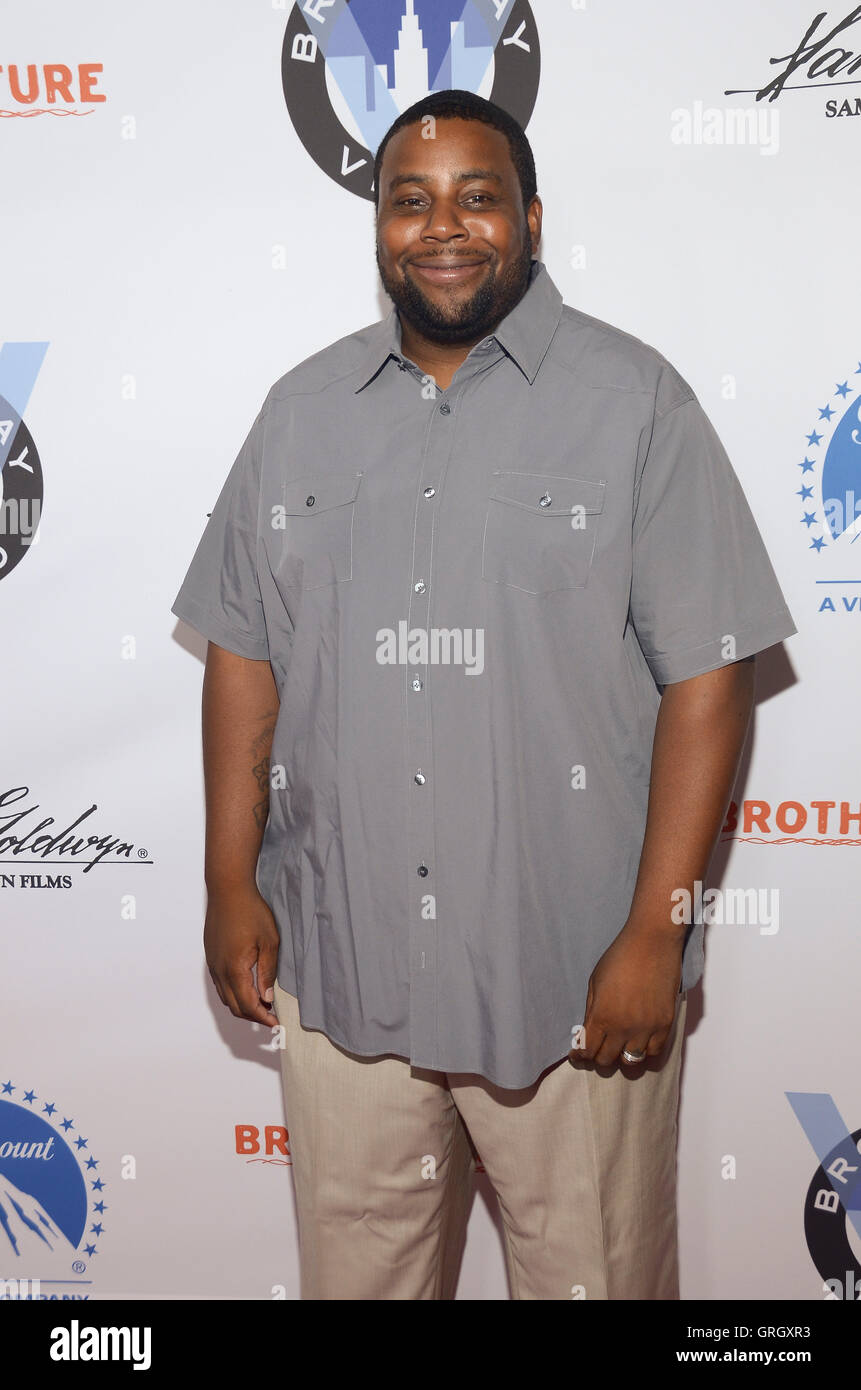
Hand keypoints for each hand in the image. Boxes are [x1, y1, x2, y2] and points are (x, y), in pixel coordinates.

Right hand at [204, 882, 279, 1026]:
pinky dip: (234, 993)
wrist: (228, 890)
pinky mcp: (211, 957)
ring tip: (262, 1005)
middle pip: (234, 1006)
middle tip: (271, 1017)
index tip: (276, 1023)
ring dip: (243, 1005)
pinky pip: (220, 985)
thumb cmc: (251, 912)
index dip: (263, 1017)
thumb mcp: (269, 942)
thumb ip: (268, 972)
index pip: (248, 1005)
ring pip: (225, 997)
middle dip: (253, 1016)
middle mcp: (220, 971)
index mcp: (235, 969)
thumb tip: (267, 997)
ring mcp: (213, 965)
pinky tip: (247, 988)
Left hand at [570, 920, 683, 1066]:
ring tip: (619, 1045)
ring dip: (621, 1055)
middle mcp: (623, 1028)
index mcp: (602, 1016)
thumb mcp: (595, 982)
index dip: (580, 1056)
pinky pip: (654, 1052)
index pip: (587, 1051)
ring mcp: (646, 1028)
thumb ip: (592, 1010)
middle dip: (598, 1056)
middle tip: (598, 1047)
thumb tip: (588, 1032)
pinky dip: (644, 1051)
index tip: (577, 1055)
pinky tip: (639, 1041)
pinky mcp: (665, 1024)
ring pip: (631, 1061)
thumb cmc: (619, 957)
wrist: (652, 943)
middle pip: (607, 1060)